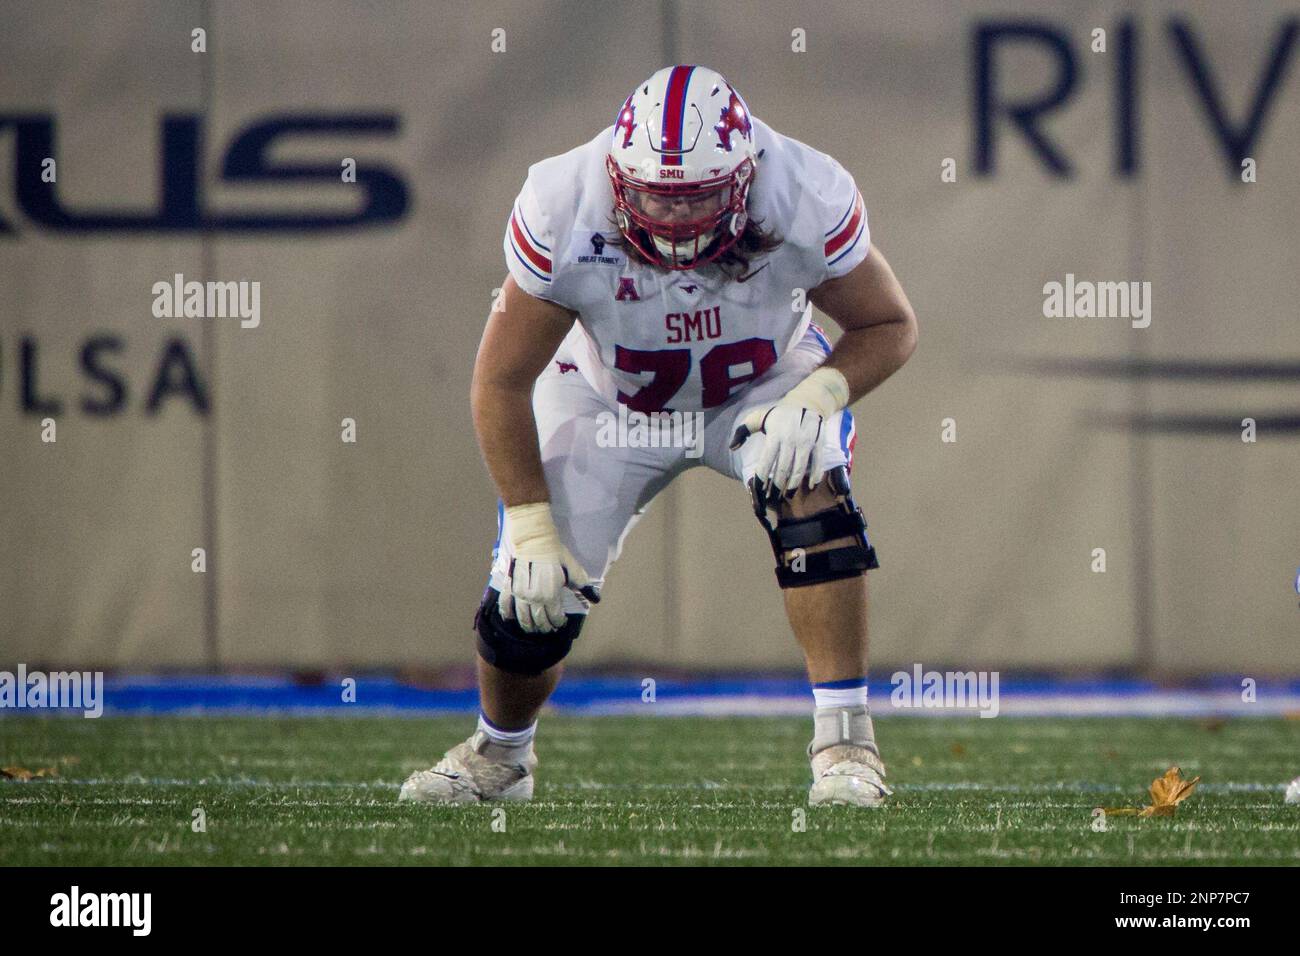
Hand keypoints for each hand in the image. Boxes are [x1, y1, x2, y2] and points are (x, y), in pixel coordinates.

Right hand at [499, 503, 598, 633]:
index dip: (558, 622)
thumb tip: (595, 598)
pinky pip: (506, 605)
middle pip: (538, 620)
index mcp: (550, 595)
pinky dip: (507, 614)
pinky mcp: (509, 586)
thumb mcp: (572, 568)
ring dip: (528, 626)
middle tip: (548, 628)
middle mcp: (533, 598)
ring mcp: (519, 594)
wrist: (533, 538)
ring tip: (533, 628)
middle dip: (545, 627)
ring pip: (522, 617)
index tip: (561, 622)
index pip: (554, 617)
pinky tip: (511, 619)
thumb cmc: (554, 552)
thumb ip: (582, 585)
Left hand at [730, 402, 825, 498]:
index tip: (760, 489)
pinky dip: (816, 475)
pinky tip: (811, 485)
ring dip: (794, 485)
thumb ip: (743, 431)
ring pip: (799, 468)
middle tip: (773, 497)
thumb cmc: (779, 414)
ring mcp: (806, 442)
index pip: (767, 461)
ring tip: (788, 495)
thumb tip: (732, 447)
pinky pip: (818, 462)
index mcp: (774, 435)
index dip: (762, 477)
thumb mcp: (758, 417)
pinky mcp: (819, 442)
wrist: (807, 401)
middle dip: (777, 486)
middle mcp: (790, 440)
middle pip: (783, 469)